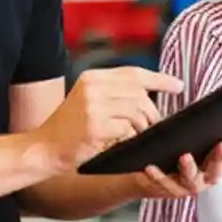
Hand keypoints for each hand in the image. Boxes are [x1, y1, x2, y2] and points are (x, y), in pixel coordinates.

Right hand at [30, 66, 184, 171]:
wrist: (43, 148)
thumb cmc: (69, 130)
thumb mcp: (89, 101)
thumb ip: (115, 94)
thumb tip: (150, 96)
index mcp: (92, 78)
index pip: (134, 73)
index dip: (159, 79)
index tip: (178, 85)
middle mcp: (93, 87)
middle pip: (139, 93)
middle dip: (152, 111)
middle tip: (152, 125)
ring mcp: (93, 106)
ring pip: (136, 111)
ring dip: (142, 126)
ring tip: (135, 135)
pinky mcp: (95, 126)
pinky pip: (127, 129)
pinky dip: (129, 138)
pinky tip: (120, 142)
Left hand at [132, 133, 221, 198]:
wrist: (150, 175)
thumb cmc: (178, 152)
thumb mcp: (195, 140)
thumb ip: (208, 128)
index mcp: (217, 164)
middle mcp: (206, 177)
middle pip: (217, 168)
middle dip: (220, 156)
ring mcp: (188, 186)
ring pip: (191, 178)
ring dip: (189, 167)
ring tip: (184, 156)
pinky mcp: (167, 190)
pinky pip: (162, 183)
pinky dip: (158, 175)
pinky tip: (151, 166)